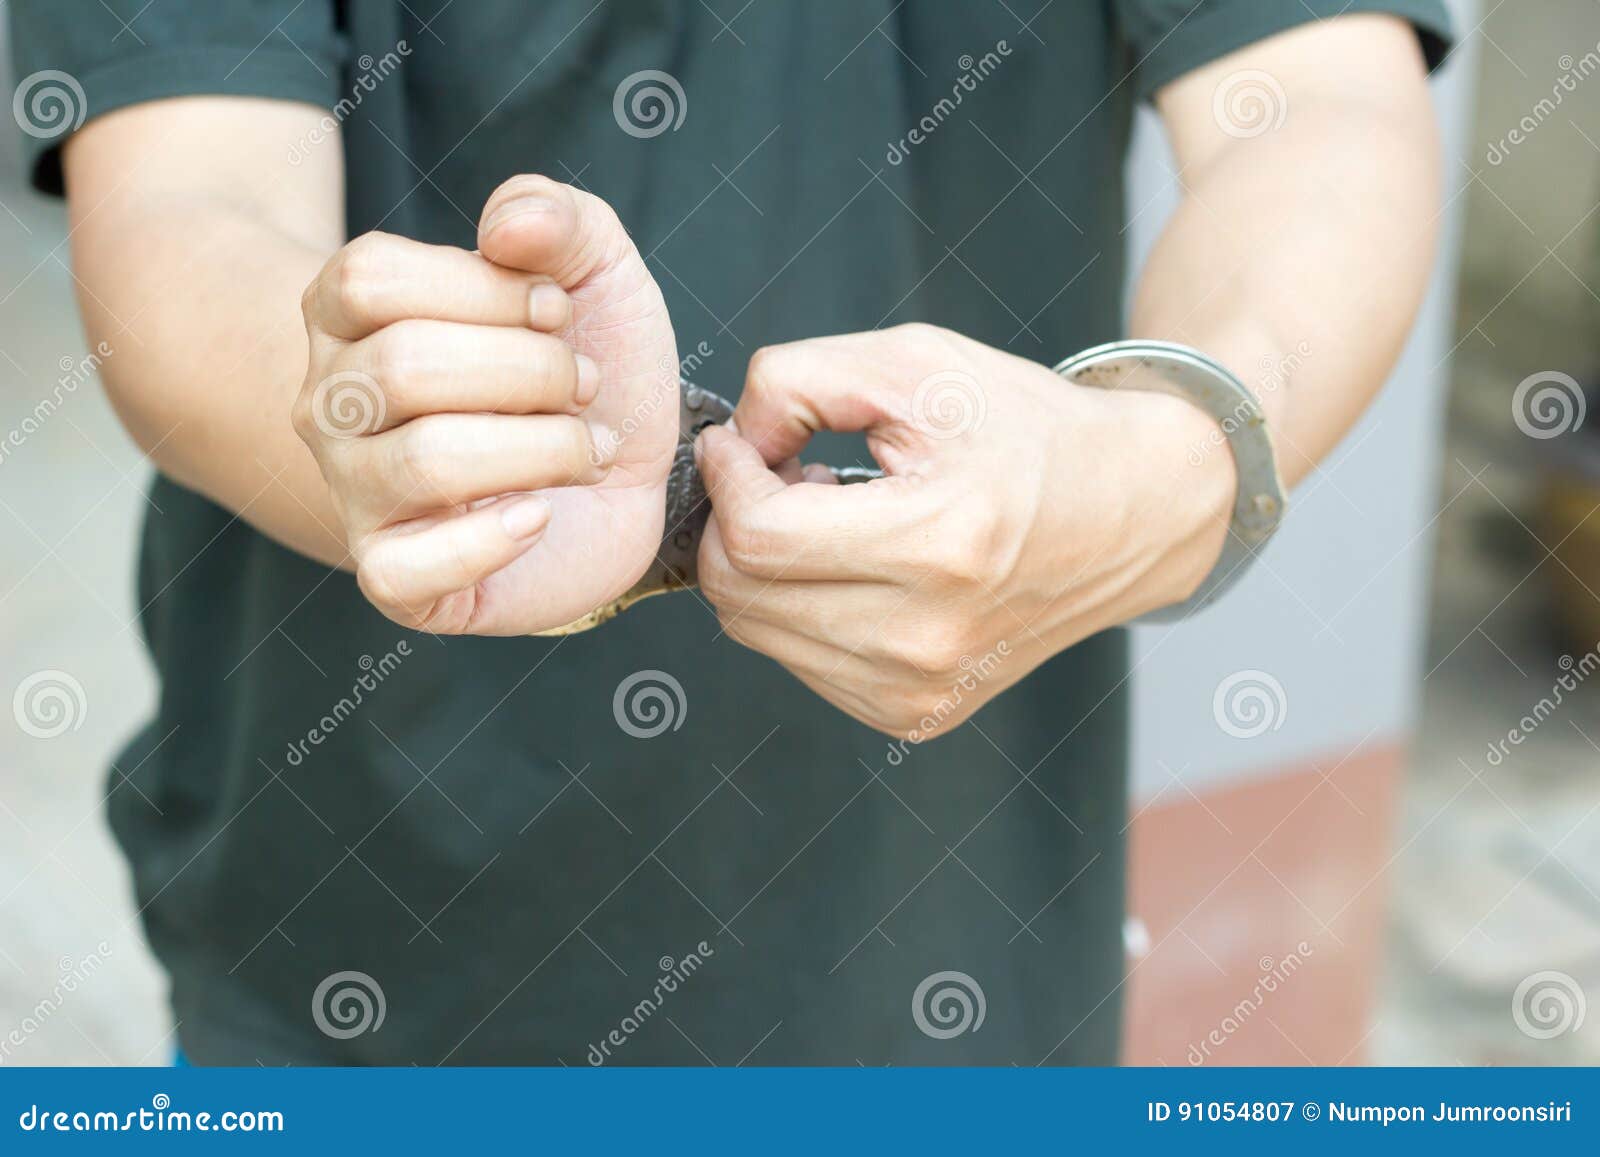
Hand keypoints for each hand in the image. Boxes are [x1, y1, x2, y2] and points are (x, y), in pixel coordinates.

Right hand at [293, 176, 677, 633]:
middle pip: (402, 367)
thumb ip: (555, 217)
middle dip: (530, 372)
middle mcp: (333, 404)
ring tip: (589, 448)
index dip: (483, 289)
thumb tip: (505, 228)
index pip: (371, 280)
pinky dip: (490, 541)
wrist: (621, 481)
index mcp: (350, 315)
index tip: (558, 310)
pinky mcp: (395, 577)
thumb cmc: (585, 370)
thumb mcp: (593, 270)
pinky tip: (540, 516)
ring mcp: (355, 493)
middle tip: (586, 386)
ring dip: (542, 448)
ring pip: (425, 462)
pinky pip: (405, 572)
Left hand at [694, 324, 1237, 738]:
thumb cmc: (1030, 431)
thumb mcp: (918, 363)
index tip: (739, 441)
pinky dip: (797, 606)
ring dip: (763, 565)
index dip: (726, 477)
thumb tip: (735, 444)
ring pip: (756, 631)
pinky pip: (797, 660)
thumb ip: (798, 382)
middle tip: (782, 471)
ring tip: (827, 514)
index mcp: (940, 545)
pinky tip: (850, 562)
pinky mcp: (914, 714)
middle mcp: (928, 638)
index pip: (760, 537)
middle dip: (733, 520)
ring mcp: (919, 689)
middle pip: (741, 594)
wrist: (1131, 512)